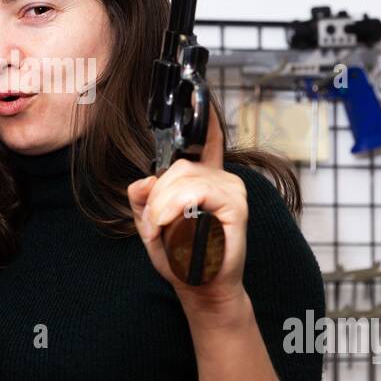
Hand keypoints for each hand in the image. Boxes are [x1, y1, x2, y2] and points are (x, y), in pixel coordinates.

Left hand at [127, 112, 248, 306]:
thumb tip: (145, 180)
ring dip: (163, 205)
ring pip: (184, 178)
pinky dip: (175, 207)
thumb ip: (144, 198)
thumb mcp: (151, 223)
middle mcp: (222, 179)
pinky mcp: (236, 206)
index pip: (208, 141)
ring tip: (161, 228)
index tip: (200, 93)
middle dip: (157, 195)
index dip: (205, 119)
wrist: (201, 288)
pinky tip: (170, 224)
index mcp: (205, 179)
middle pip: (179, 165)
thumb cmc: (181, 257)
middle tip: (154, 223)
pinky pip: (197, 192)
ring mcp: (232, 191)